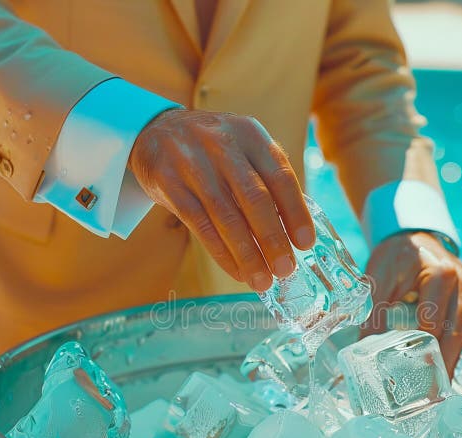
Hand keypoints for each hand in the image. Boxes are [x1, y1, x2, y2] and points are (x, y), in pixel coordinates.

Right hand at [129, 109, 315, 290]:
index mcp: (250, 134)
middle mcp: (223, 144)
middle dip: (273, 239)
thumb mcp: (243, 150)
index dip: (296, 213)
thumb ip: (268, 181)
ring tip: (262, 280)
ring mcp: (193, 162)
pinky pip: (199, 225)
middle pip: (254, 198)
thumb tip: (294, 231)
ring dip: (247, 254)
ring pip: (226, 216)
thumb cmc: (213, 152)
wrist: (155, 132)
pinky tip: (236, 271)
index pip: (280, 177)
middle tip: (286, 269)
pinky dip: (221, 252)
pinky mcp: (168, 182)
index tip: (306, 244)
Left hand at [363, 231, 461, 372]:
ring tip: (452, 386)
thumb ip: (373, 313)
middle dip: (446, 363)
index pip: (432, 322)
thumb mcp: (378, 279)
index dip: (424, 350)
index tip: (416, 376)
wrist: (413, 236)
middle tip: (435, 392)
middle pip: (456, 331)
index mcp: (438, 275)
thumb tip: (363, 349)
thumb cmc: (395, 258)